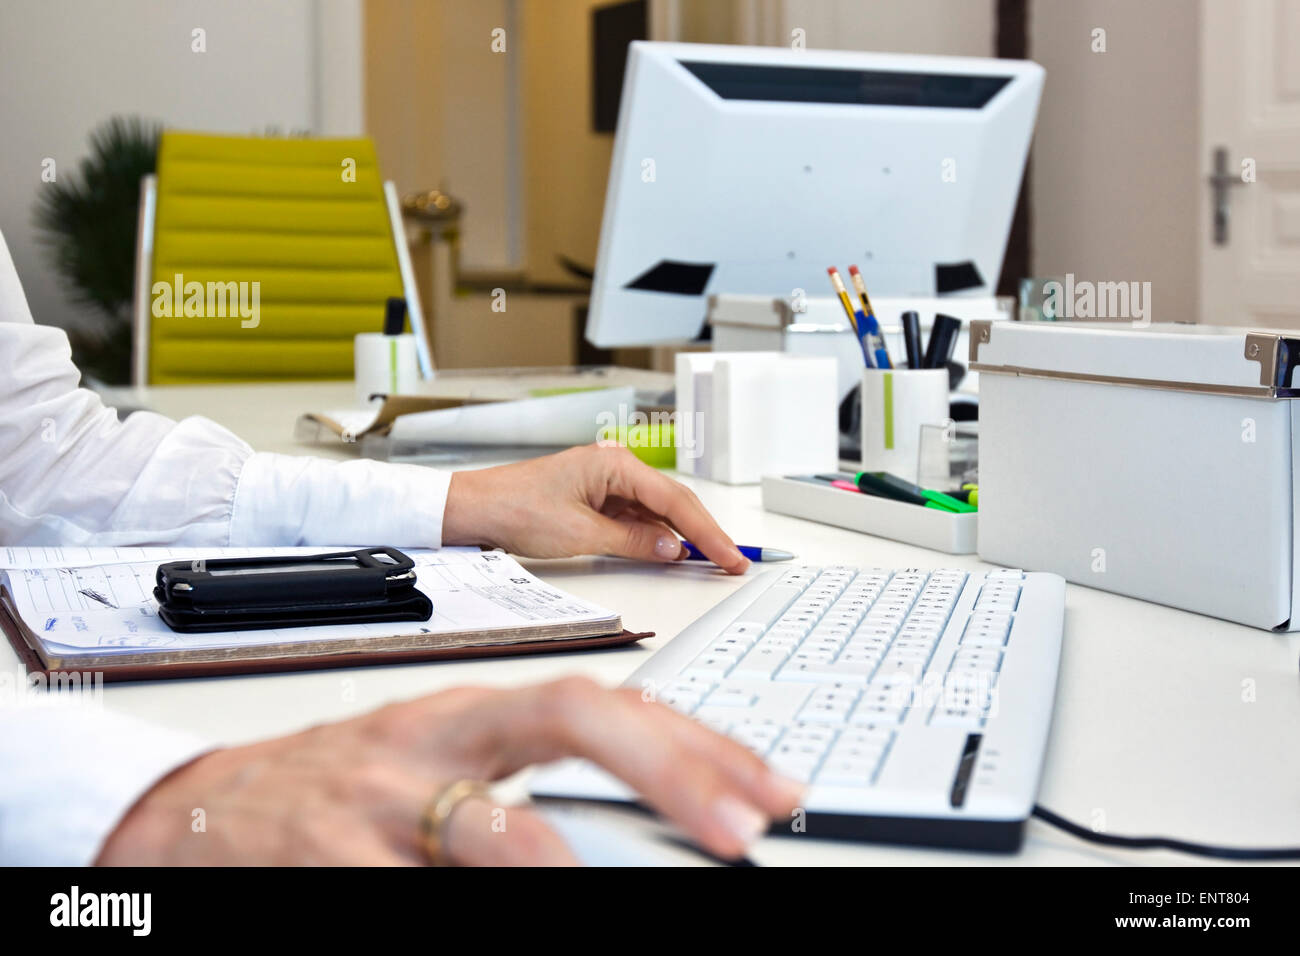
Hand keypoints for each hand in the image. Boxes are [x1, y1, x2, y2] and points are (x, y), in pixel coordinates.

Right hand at [95, 678, 803, 864]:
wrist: (208, 807)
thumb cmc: (347, 784)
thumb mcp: (449, 765)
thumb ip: (537, 782)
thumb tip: (663, 810)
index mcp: (477, 709)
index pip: (607, 700)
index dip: (696, 739)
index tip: (767, 786)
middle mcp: (440, 735)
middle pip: (573, 716)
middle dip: (672, 770)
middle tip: (741, 831)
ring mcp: (384, 796)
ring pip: (498, 820)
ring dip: (576, 864)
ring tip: (642, 883)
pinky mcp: (331, 853)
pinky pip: (417, 884)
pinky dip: (485, 902)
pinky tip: (540, 900)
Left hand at [442, 443, 749, 572]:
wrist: (475, 509)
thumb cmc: (515, 509)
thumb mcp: (580, 534)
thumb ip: (633, 541)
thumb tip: (671, 549)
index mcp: (614, 464)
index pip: (675, 501)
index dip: (707, 532)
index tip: (729, 556)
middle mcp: (614, 467)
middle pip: (673, 502)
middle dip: (704, 533)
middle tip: (732, 561)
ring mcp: (606, 482)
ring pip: (657, 511)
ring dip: (681, 536)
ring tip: (711, 560)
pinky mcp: (597, 498)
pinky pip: (637, 517)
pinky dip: (655, 536)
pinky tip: (671, 552)